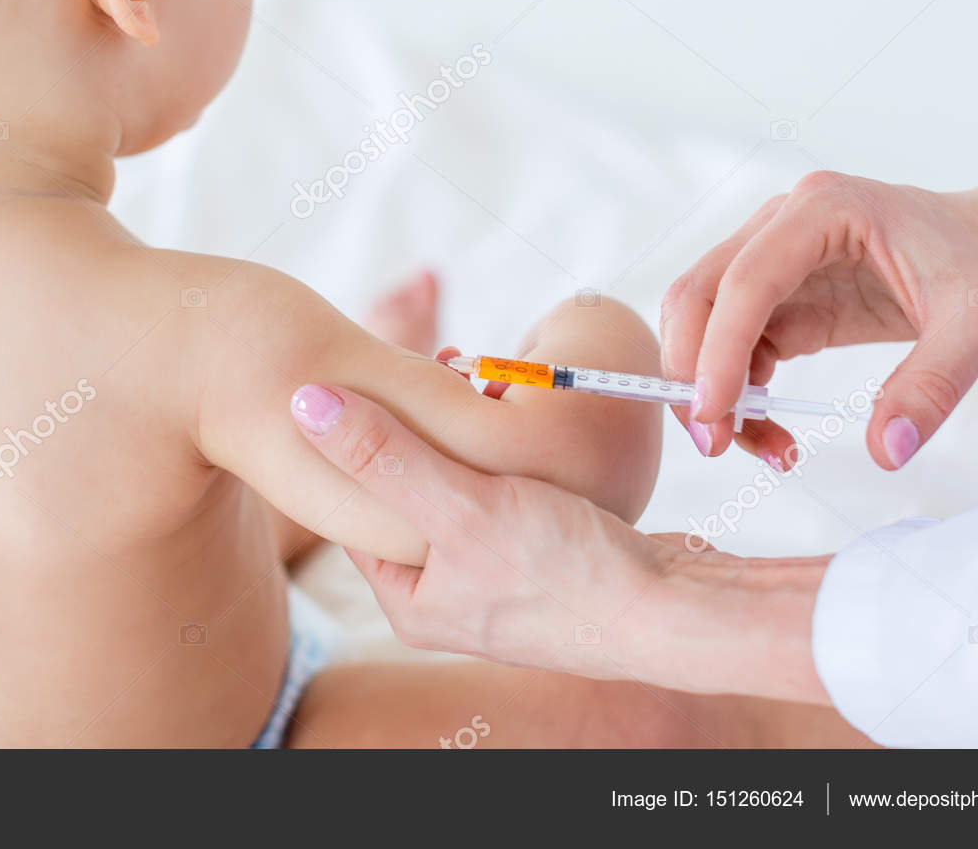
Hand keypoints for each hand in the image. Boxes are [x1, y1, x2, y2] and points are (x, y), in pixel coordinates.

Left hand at [288, 382, 828, 701]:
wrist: (678, 611)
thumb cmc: (567, 570)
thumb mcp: (462, 505)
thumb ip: (381, 454)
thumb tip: (299, 401)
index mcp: (411, 600)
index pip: (356, 511)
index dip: (354, 442)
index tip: (356, 381)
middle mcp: (450, 595)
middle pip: (407, 495)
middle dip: (414, 431)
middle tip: (426, 368)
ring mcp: (500, 577)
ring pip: (458, 486)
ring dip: (461, 434)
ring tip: (467, 375)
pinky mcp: (546, 554)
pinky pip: (504, 491)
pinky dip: (503, 453)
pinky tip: (516, 410)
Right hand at [662, 150, 977, 468]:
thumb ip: (930, 388)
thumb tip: (887, 451)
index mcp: (824, 210)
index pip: (746, 281)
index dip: (719, 350)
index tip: (714, 416)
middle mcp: (784, 224)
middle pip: (700, 295)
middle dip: (692, 370)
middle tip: (711, 441)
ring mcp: (778, 258)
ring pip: (706, 322)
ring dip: (711, 387)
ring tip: (757, 447)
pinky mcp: (785, 294)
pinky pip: (738, 344)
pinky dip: (739, 391)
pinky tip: (771, 428)